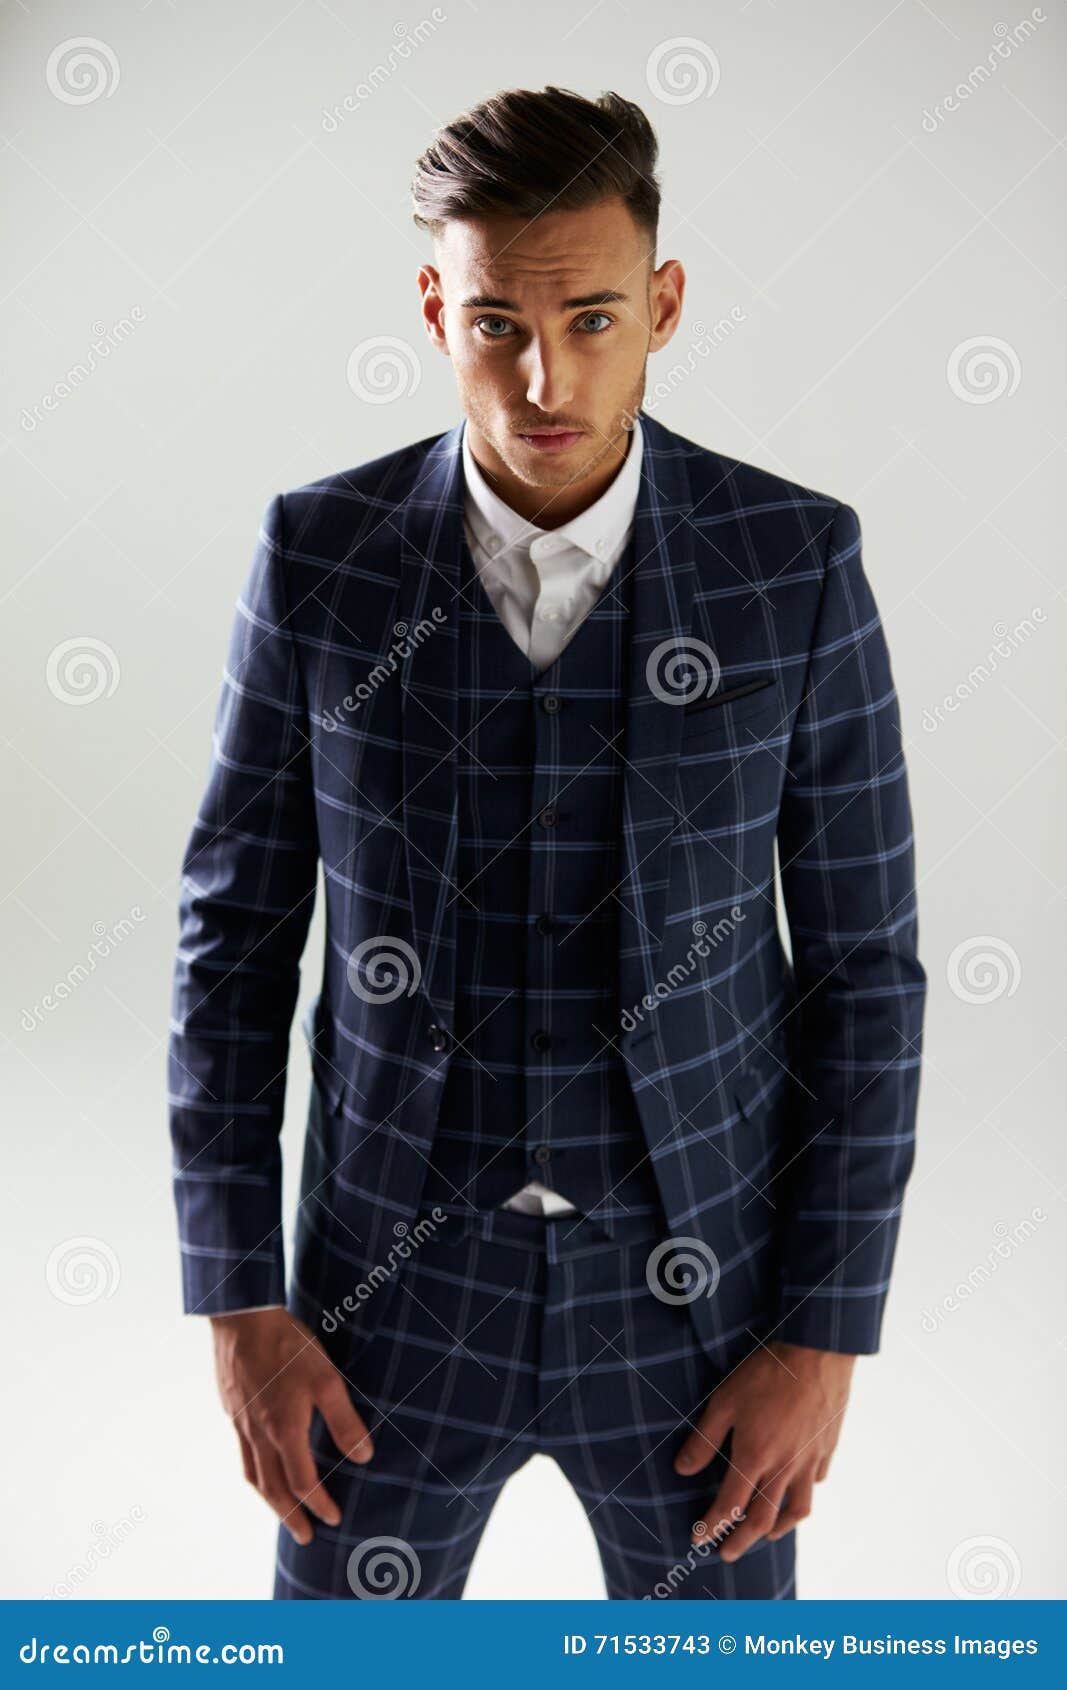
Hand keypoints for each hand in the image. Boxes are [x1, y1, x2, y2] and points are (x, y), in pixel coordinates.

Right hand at [210, 1306, 373, 1544]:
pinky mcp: (231, 1409)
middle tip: (305, 1537)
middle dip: (291, 1517)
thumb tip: (364, 1457)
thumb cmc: (288, 1345)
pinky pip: (242, 1453)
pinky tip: (263, 1466)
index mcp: (284, 1431)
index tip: (334, 1519)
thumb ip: (344, 1421)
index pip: (302, 1483)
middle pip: (272, 1490)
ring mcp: (240, 1423)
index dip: (320, 1505)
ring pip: (253, 1475)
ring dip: (270, 1500)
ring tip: (283, 1511)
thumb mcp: (327, 1379)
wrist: (242, 1317)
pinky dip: (255, 1472)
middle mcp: (258, 1435)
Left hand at [674, 1342, 855, 1560]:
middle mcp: (784, 1467)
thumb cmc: (766, 1372)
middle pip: (763, 1520)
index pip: (730, 1506)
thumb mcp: (724, 1401)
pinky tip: (797, 1490)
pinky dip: (804, 1492)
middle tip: (727, 1554)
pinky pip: (817, 1481)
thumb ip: (704, 1440)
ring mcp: (809, 1460)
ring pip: (797, 1510)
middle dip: (741, 1542)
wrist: (816, 1351)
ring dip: (778, 1528)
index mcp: (754, 1457)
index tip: (699, 1539)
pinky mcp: (827, 1447)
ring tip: (765, 1535)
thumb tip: (682, 1471)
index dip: (712, 1527)